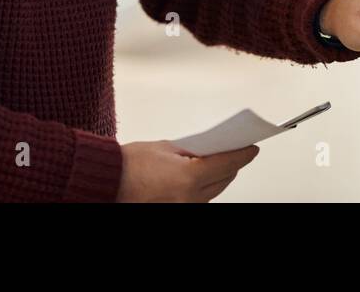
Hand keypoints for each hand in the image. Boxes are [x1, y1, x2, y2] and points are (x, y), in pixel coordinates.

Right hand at [116, 140, 259, 201]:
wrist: (107, 182)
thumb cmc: (129, 164)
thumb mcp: (164, 147)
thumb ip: (189, 150)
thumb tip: (208, 150)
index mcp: (187, 178)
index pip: (226, 163)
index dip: (242, 154)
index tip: (252, 147)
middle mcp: (189, 198)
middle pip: (224, 180)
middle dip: (233, 165)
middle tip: (239, 149)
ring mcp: (185, 208)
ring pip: (213, 192)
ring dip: (220, 177)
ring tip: (223, 162)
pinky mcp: (177, 211)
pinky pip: (200, 199)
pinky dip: (205, 187)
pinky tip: (206, 176)